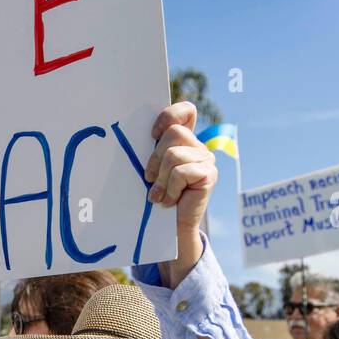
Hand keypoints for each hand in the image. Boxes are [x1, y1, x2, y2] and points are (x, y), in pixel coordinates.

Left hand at [145, 102, 216, 236]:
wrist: (171, 227)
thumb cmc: (157, 196)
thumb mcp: (152, 169)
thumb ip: (151, 151)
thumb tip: (129, 137)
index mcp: (185, 140)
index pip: (186, 111)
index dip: (169, 116)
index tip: (152, 136)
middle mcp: (198, 147)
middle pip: (174, 133)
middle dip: (155, 157)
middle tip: (150, 179)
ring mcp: (206, 160)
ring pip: (174, 155)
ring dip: (161, 179)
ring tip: (159, 195)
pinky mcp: (208, 175)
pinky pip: (181, 173)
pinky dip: (170, 189)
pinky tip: (169, 201)